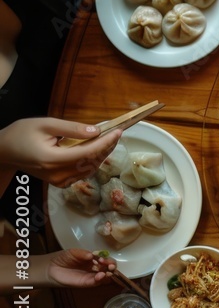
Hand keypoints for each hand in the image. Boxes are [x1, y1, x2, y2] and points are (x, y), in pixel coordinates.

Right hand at [0, 118, 120, 187]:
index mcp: (52, 159)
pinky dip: (92, 162)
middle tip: (116, 133)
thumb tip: (96, 130)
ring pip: (90, 169)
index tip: (118, 132)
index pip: (88, 153)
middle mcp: (57, 174)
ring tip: (109, 139)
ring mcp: (59, 181)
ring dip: (102, 155)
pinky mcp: (60, 182)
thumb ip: (72, 128)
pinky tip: (96, 150)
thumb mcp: (45, 124)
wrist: (5, 152)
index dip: (105, 143)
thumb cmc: (22, 134)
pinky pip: (83, 173)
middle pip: (91, 162)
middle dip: (107, 147)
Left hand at [44, 249, 116, 287]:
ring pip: (105, 276)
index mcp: (93, 259)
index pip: (105, 259)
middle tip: (111, 265)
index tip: (102, 258)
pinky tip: (101, 276)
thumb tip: (92, 255)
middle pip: (108, 267)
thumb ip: (82, 253)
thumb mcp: (73, 252)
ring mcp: (91, 276)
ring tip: (108, 271)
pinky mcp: (86, 283)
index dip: (107, 258)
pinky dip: (100, 279)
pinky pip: (96, 282)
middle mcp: (94, 267)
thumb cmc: (63, 258)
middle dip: (112, 266)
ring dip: (109, 274)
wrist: (51, 268)